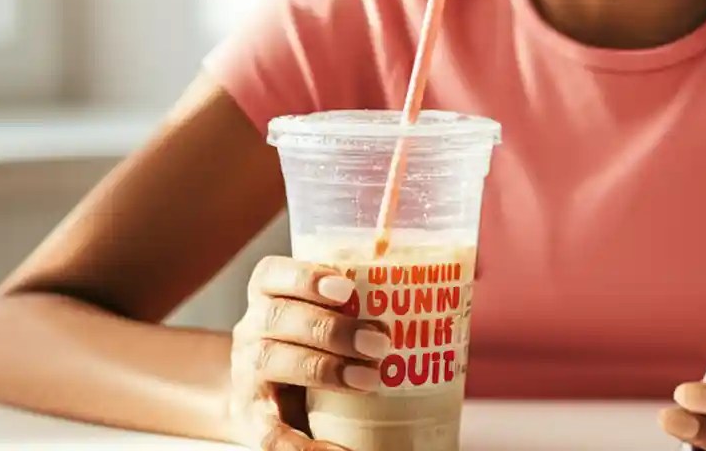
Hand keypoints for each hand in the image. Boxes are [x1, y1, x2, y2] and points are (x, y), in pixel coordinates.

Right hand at [228, 255, 391, 449]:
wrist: (267, 396)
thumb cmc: (315, 342)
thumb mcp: (331, 315)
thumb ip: (371, 300)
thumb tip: (456, 284)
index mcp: (270, 295)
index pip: (273, 274)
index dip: (306, 277)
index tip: (347, 287)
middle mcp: (253, 329)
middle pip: (279, 318)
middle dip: (331, 328)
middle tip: (379, 343)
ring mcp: (248, 374)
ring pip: (273, 361)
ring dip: (325, 370)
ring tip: (371, 381)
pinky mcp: (254, 418)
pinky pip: (271, 432)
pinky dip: (303, 445)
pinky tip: (339, 450)